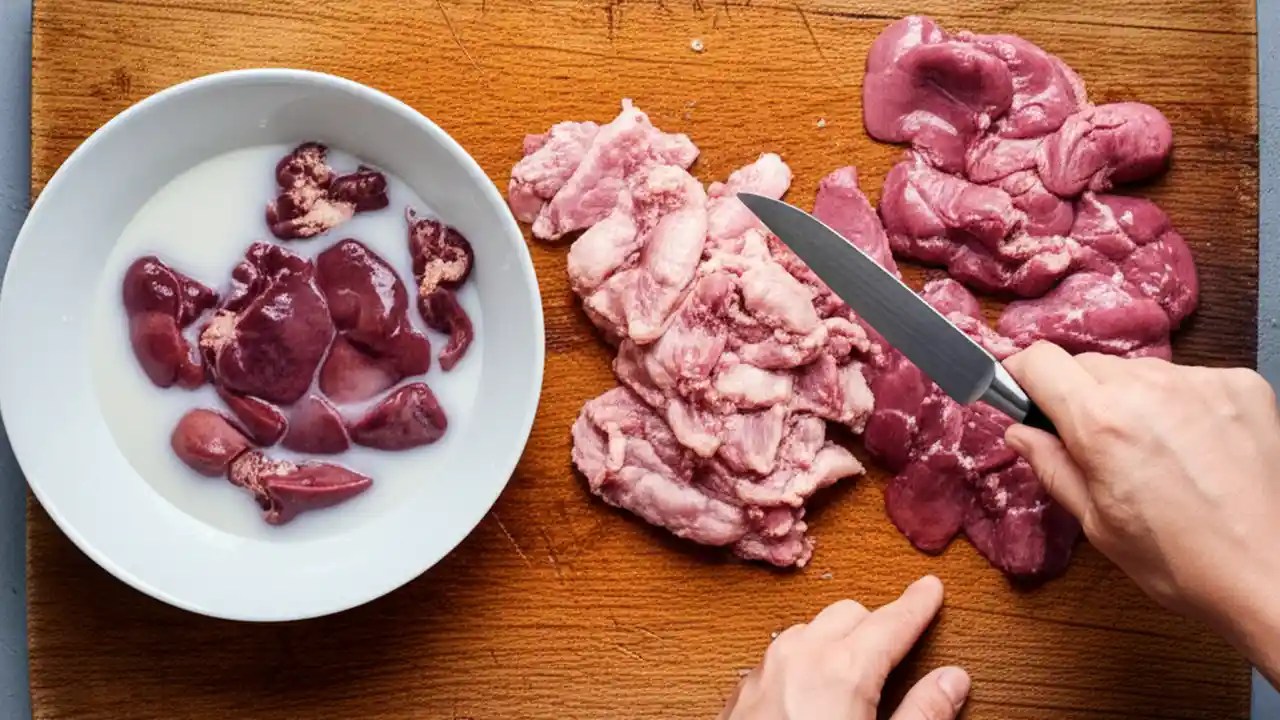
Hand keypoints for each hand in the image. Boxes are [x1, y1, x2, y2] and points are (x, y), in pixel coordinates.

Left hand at [719, 576, 968, 719]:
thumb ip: (922, 716)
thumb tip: (953, 680)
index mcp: (843, 670)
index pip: (891, 621)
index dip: (917, 605)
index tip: (931, 590)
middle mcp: (799, 658)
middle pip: (848, 614)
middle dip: (876, 622)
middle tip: (901, 640)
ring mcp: (764, 673)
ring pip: (808, 630)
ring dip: (835, 637)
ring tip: (858, 664)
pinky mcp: (741, 694)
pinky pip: (778, 656)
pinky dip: (802, 658)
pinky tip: (811, 687)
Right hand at [1003, 343, 1279, 685]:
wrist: (1270, 575)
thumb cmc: (1183, 561)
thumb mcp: (1096, 523)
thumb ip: (1052, 466)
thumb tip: (1021, 432)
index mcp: (1102, 424)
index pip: (1040, 360)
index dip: (1022, 375)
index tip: (1021, 391)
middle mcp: (1150, 389)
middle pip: (1087, 365)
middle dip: (1079, 396)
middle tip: (1092, 443)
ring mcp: (1200, 383)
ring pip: (1138, 371)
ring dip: (1130, 399)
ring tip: (1151, 451)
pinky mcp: (1240, 386)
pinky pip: (1188, 379)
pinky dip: (1180, 403)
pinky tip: (1191, 446)